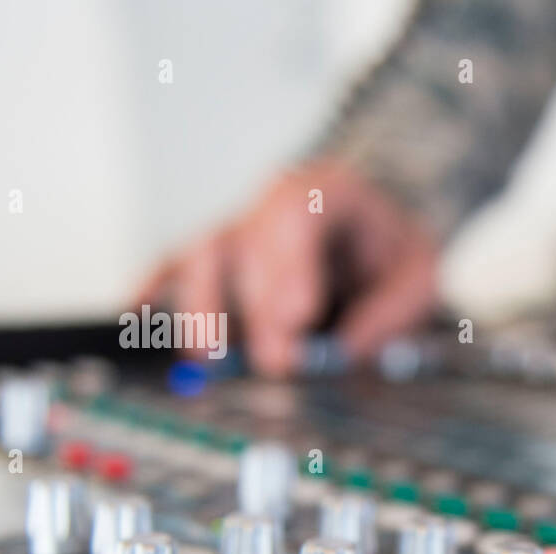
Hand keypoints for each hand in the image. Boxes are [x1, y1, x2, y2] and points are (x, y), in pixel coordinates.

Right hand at [134, 160, 438, 376]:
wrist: (377, 225)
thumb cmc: (394, 248)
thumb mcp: (419, 273)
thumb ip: (390, 311)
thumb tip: (345, 353)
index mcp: (327, 190)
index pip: (296, 213)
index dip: (291, 265)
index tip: (298, 317)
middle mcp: (271, 205)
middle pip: (247, 242)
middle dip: (259, 309)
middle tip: (276, 361)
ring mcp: (237, 229)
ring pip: (203, 253)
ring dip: (202, 305)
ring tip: (207, 355)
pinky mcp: (216, 258)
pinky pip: (174, 267)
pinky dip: (153, 291)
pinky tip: (136, 317)